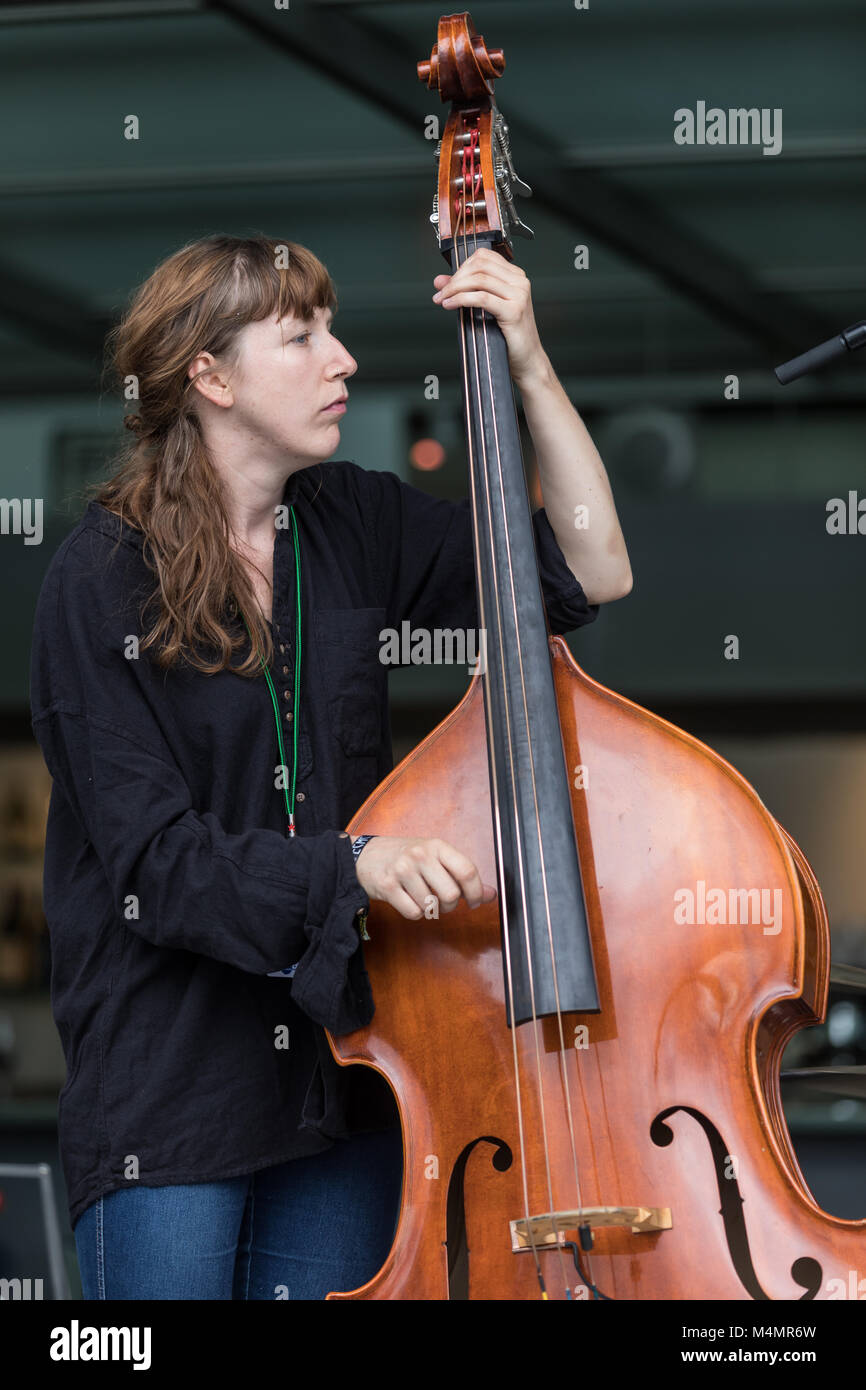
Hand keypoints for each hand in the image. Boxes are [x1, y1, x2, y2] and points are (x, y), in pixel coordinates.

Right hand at [352, 835, 496, 920]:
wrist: (365, 856)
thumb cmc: (405, 856)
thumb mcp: (435, 857)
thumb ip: (462, 875)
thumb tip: (491, 894)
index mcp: (437, 846)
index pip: (467, 871)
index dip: (476, 892)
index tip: (474, 901)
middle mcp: (420, 855)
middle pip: (451, 894)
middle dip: (451, 906)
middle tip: (444, 902)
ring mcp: (402, 870)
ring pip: (431, 906)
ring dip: (431, 909)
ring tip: (422, 897)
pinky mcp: (387, 887)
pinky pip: (413, 913)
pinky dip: (415, 913)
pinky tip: (409, 900)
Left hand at [432, 246, 548, 387]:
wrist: (527, 359)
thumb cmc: (509, 336)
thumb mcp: (485, 308)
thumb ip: (465, 290)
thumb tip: (440, 281)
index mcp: (515, 276)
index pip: (484, 257)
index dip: (462, 266)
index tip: (449, 282)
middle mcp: (519, 281)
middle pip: (480, 265)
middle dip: (456, 277)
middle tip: (442, 292)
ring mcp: (518, 295)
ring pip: (479, 279)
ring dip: (455, 288)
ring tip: (443, 299)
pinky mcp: (513, 311)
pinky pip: (482, 298)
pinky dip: (462, 299)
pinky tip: (451, 305)